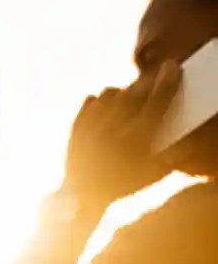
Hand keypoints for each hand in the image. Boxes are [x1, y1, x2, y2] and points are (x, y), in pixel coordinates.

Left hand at [63, 61, 181, 206]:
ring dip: (125, 91)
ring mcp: (90, 127)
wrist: (80, 197)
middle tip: (156, 77)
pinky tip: (110, 105)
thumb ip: (173, 151)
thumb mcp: (154, 173)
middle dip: (148, 82)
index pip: (156, 102)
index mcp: (135, 140)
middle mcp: (111, 130)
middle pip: (134, 94)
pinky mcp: (76, 127)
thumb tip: (187, 131)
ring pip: (111, 94)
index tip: (173, 66)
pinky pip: (91, 101)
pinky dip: (103, 99)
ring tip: (132, 96)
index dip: (167, 82)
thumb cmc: (123, 185)